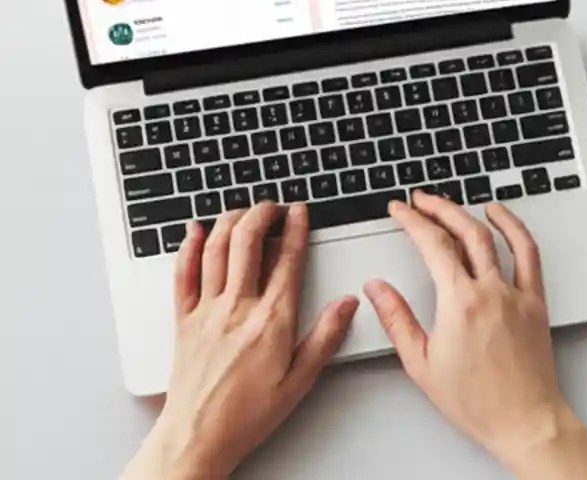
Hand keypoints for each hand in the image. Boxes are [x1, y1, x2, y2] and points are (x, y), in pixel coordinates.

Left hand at [123, 203, 357, 479]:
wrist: (198, 436)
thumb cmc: (248, 415)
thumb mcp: (301, 381)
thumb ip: (326, 337)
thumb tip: (348, 304)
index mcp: (272, 321)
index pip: (287, 260)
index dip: (295, 229)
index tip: (300, 211)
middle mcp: (237, 308)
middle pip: (247, 243)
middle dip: (261, 214)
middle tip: (272, 205)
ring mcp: (206, 312)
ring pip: (215, 250)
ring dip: (230, 222)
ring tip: (243, 210)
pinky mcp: (183, 321)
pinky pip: (182, 274)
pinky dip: (187, 247)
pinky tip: (194, 232)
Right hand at [367, 192, 586, 479]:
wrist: (523, 419)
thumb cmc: (476, 401)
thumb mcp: (421, 363)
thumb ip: (396, 319)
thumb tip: (376, 288)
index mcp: (458, 303)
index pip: (432, 245)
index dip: (412, 220)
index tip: (399, 210)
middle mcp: (489, 291)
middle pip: (463, 232)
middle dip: (437, 208)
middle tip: (418, 199)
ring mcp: (516, 293)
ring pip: (493, 238)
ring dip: (469, 213)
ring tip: (449, 202)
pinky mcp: (536, 301)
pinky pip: (528, 254)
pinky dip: (515, 229)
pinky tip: (501, 216)